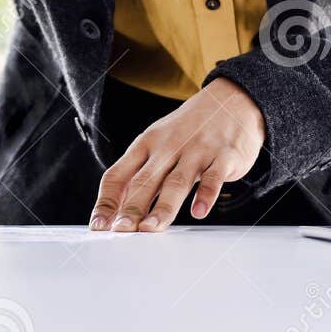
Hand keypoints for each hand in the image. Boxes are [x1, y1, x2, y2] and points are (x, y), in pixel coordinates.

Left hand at [91, 77, 266, 231]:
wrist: (232, 100)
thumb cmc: (189, 129)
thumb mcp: (158, 143)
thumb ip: (140, 175)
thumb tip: (116, 211)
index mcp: (146, 145)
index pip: (118, 176)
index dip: (106, 202)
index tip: (98, 225)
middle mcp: (168, 147)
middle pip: (144, 182)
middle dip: (131, 208)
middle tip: (121, 230)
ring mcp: (196, 151)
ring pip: (176, 182)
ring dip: (162, 207)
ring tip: (151, 228)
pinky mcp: (223, 157)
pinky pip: (213, 178)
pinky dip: (206, 195)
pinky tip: (198, 212)